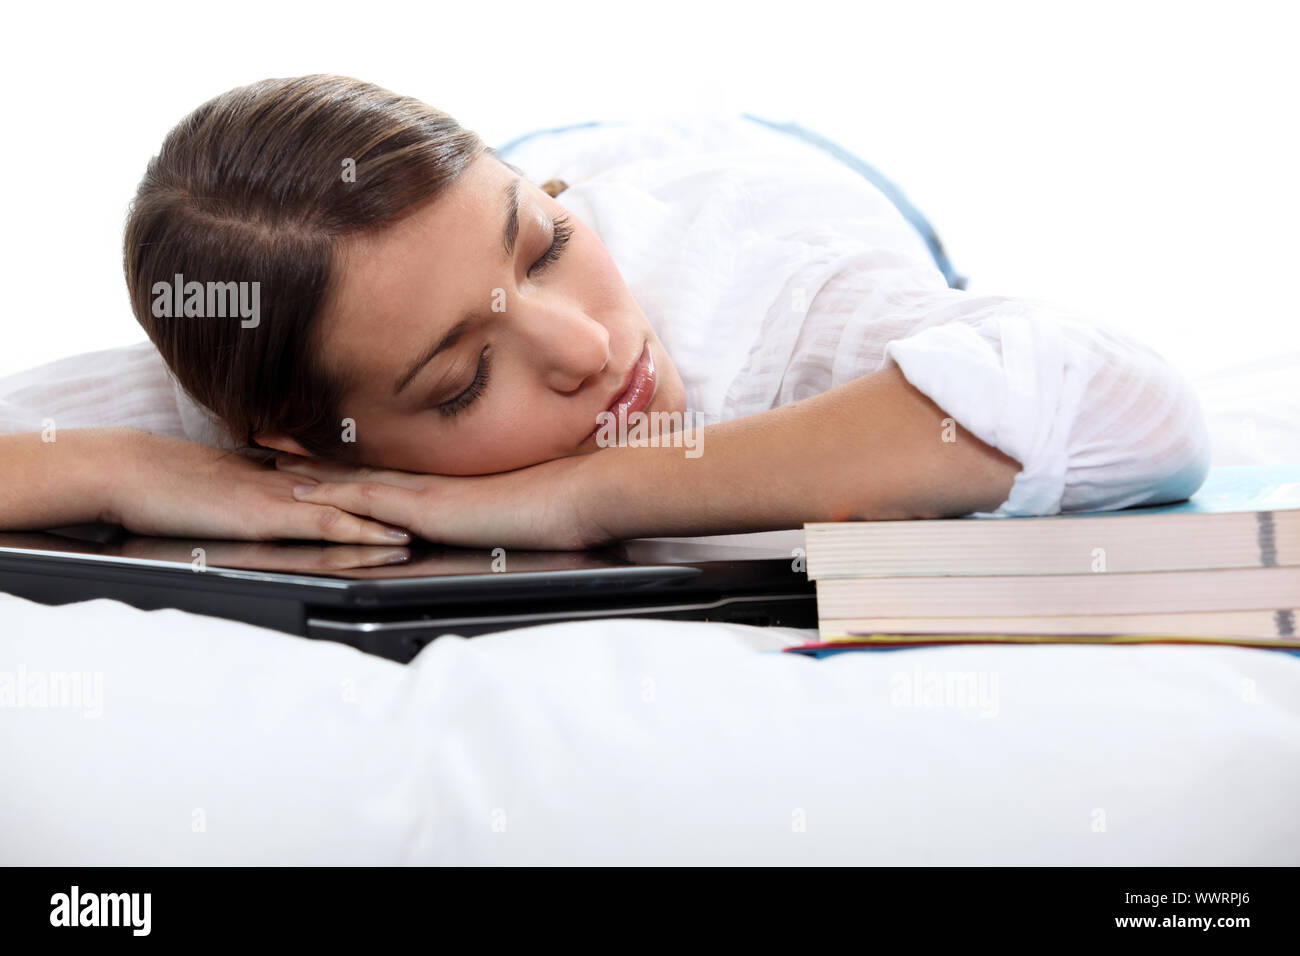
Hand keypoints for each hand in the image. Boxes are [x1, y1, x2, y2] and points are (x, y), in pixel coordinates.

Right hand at [100, 429, 415, 544]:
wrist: (131, 472)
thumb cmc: (173, 481)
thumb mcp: (230, 484)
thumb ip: (263, 488)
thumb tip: (284, 496)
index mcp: (290, 473)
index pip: (352, 478)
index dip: (393, 484)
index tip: (432, 489)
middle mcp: (297, 480)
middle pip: (366, 489)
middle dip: (410, 498)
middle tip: (457, 505)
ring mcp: (285, 497)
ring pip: (356, 507)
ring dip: (399, 518)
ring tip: (442, 527)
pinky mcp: (268, 517)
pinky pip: (323, 525)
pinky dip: (358, 531)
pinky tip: (385, 538)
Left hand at [275, 451, 606, 549]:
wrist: (588, 489)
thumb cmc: (571, 494)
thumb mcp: (525, 496)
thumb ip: (504, 497)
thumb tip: (506, 502)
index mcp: (445, 478)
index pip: (380, 460)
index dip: (338, 446)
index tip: (303, 432)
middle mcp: (429, 479)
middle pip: (353, 459)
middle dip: (305, 447)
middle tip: (259, 427)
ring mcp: (426, 491)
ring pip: (348, 473)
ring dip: (302, 464)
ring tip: (259, 446)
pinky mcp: (428, 508)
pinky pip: (365, 501)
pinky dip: (326, 494)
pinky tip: (293, 493)